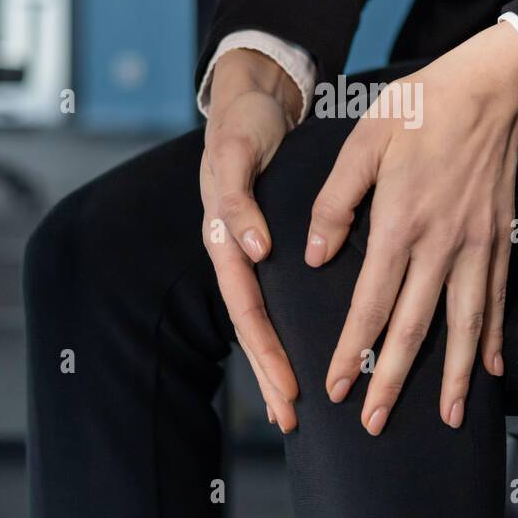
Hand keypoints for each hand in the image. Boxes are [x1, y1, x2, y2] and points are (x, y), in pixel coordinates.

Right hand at [200, 49, 303, 431]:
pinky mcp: (262, 242)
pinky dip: (281, 329)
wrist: (250, 99)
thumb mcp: (235, 151)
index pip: (246, 305)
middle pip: (250, 325)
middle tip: (292, 419)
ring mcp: (245, 249)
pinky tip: (294, 355)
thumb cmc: (241, 124)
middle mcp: (234, 249)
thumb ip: (238, 199)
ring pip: (257, 318)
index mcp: (223, 233)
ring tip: (290, 407)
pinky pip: (270, 296)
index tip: (290, 387)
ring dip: (272, 363)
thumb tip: (254, 248)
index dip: (266, 349)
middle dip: (269, 374)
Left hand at [307, 22, 517, 434]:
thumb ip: (336, 200)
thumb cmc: (420, 108)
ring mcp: (477, 245)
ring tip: (446, 416)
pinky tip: (489, 370)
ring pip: (464, 325)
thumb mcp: (363, 140)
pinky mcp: (500, 240)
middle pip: (415, 327)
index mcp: (400, 221)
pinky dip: (493, 339)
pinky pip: (498, 300)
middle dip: (393, 379)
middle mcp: (441, 243)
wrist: (490, 88)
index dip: (353, 350)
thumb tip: (317, 256)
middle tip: (376, 423)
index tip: (337, 387)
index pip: (371, 302)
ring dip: (453, 375)